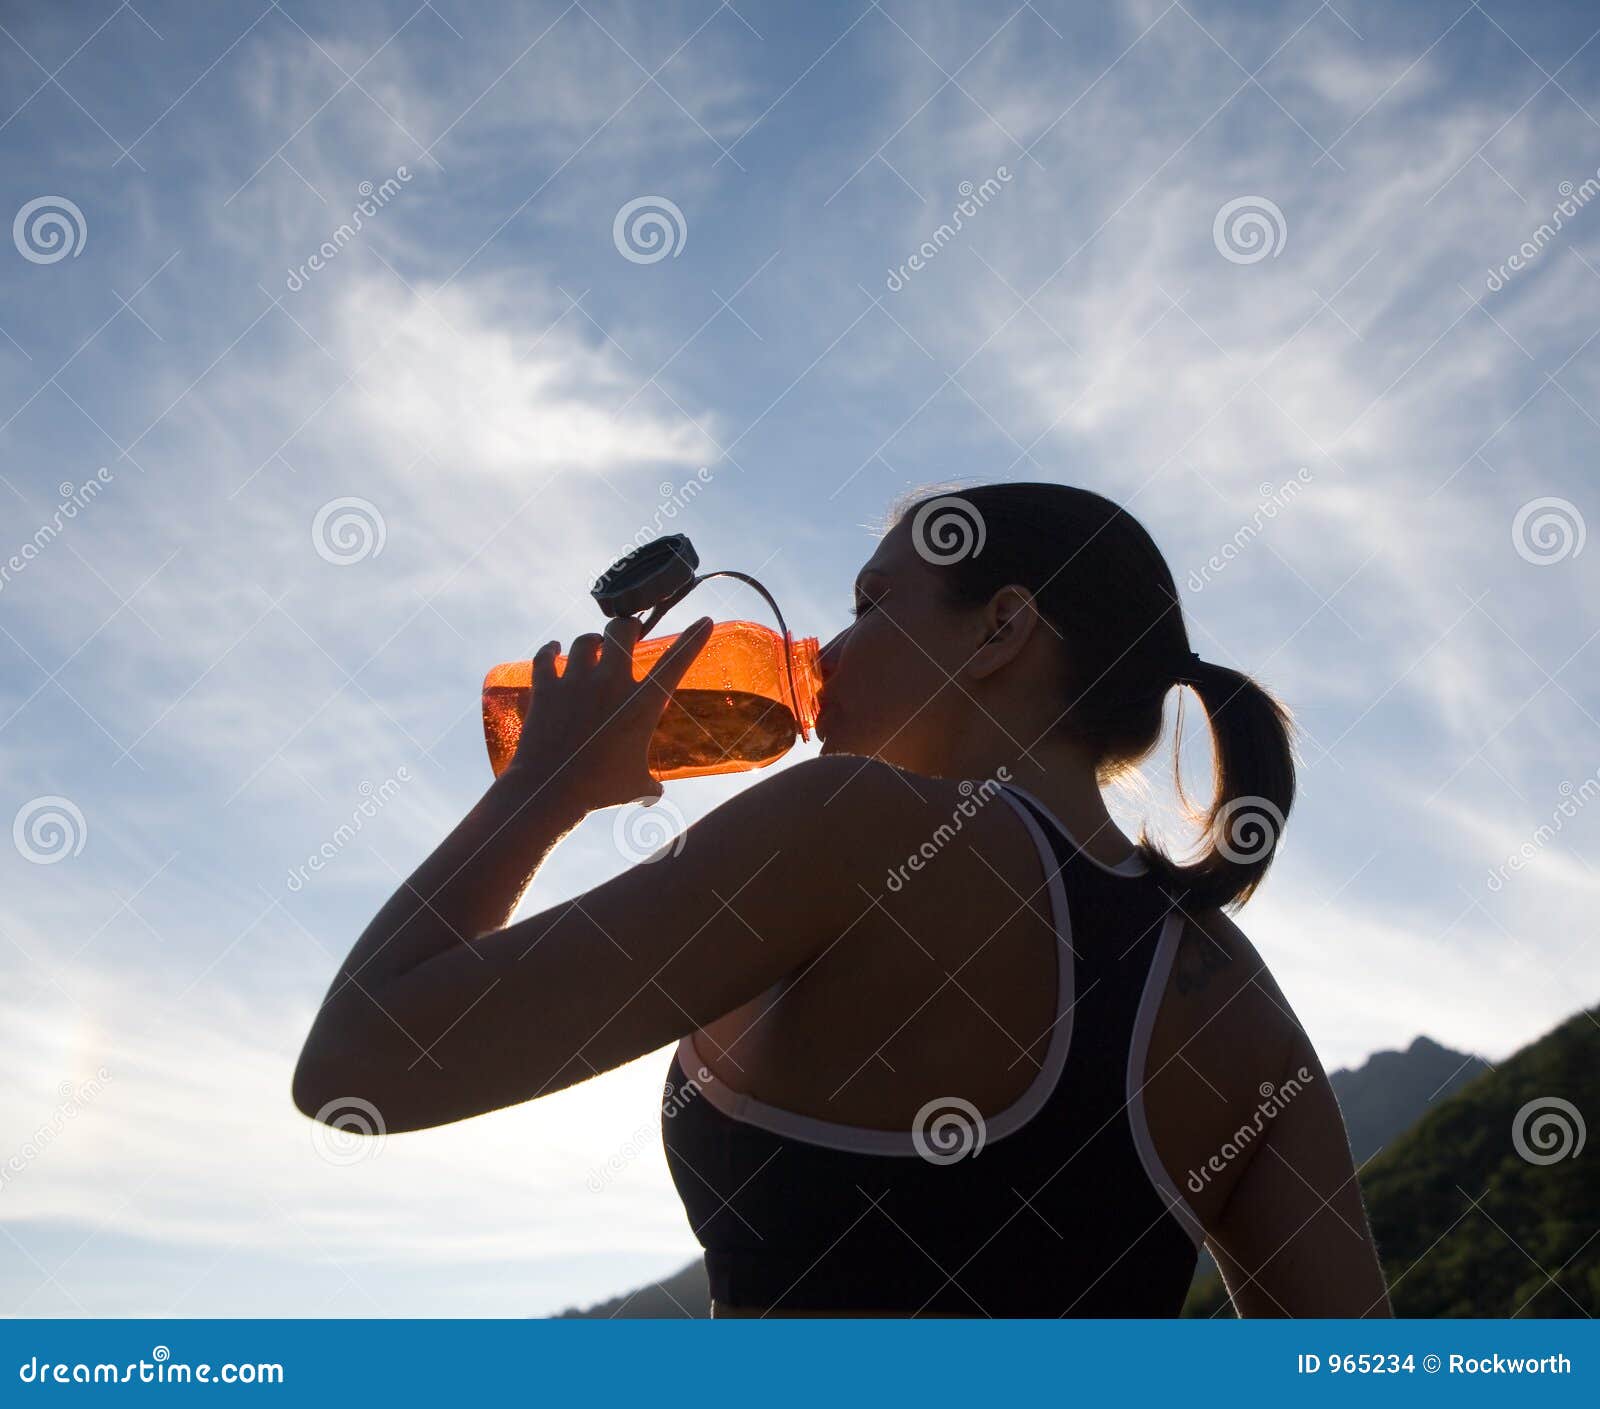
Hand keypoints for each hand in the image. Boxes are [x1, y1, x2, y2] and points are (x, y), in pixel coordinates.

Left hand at [506, 614, 715, 810]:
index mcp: (641, 705)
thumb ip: (650, 784)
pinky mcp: (546, 689)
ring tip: (594, 646)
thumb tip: (656, 793)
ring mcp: (575, 682)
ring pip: (585, 641)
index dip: (692, 639)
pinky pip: (546, 658)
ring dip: (592, 641)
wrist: (550, 791)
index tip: (704, 621)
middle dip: (627, 628)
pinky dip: (549, 651)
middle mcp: (610, 684)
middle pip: (621, 631)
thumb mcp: (636, 786)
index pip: (675, 662)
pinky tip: (552, 649)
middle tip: (628, 636)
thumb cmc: (600, 790)